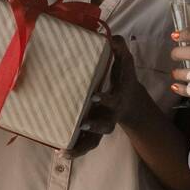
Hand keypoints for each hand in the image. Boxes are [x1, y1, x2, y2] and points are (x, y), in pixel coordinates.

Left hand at [61, 35, 144, 157]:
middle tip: (83, 123)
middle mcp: (110, 114)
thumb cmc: (123, 78)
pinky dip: (74, 151)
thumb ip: (119, 49)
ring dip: (80, 146)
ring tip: (64, 151)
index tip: (94, 96)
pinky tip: (59, 152)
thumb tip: (113, 37)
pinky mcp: (93, 132)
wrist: (130, 101)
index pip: (113, 98)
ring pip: (93, 140)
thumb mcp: (125, 62)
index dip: (105, 99)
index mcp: (118, 97)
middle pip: (105, 125)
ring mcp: (101, 125)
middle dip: (95, 125)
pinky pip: (84, 145)